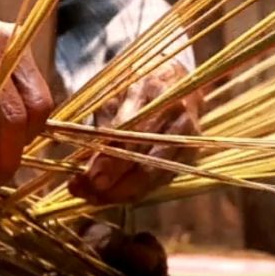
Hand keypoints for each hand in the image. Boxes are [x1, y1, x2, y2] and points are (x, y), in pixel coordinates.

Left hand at [68, 61, 200, 204]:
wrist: (175, 78)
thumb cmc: (136, 84)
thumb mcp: (114, 92)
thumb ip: (102, 123)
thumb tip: (83, 158)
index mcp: (154, 92)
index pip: (131, 134)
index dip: (111, 159)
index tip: (90, 178)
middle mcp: (176, 116)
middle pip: (146, 161)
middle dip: (114, 184)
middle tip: (86, 194)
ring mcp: (188, 138)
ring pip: (153, 176)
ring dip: (121, 193)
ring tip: (92, 197)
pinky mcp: (190, 153)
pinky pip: (160, 180)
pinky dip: (135, 191)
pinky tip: (112, 195)